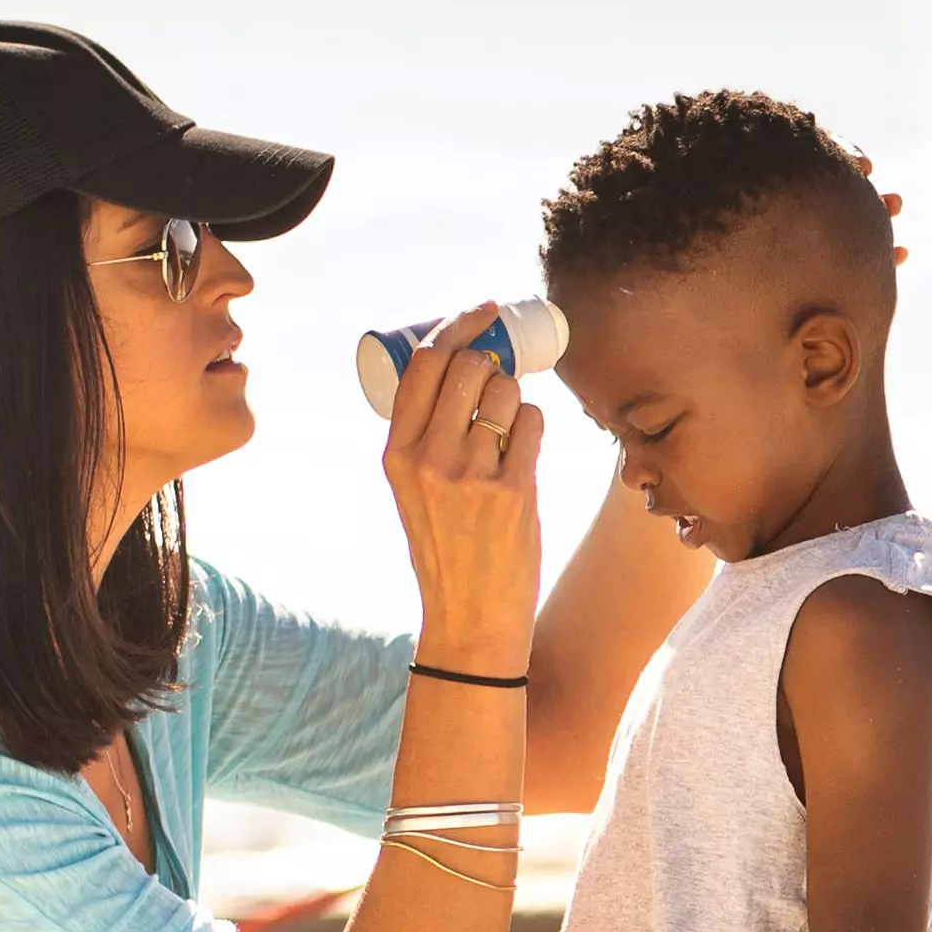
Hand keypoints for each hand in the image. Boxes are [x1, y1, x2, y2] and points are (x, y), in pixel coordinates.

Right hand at [376, 303, 543, 663]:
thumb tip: (462, 369)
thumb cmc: (447, 550)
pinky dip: (535, 426)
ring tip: (510, 431)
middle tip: (502, 375)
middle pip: (468, 368)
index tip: (480, 314)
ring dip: (517, 397)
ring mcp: (471, 475)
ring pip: (506, 393)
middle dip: (492, 362)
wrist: (470, 617)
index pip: (423, 364)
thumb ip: (425, 438)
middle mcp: (428, 460)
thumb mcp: (412, 491)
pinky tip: (526, 448)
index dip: (456, 327)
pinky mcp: (512, 491)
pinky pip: (534, 424)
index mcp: (396, 454)